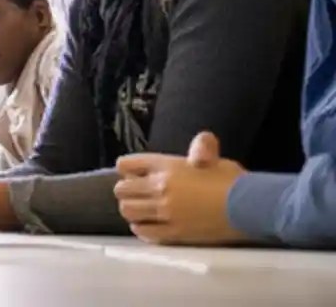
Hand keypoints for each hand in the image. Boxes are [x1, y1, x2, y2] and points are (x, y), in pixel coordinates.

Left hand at [114, 132, 248, 245]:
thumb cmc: (233, 180)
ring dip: (130, 209)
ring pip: (129, 211)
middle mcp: (160, 188)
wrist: (250, 207)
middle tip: (135, 192)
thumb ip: (202, 147)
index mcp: (167, 166)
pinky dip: (141, 229)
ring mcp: (166, 212)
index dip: (127, 168)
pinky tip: (145, 226)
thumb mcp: (215, 158)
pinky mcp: (174, 233)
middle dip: (125, 189)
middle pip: (122, 190)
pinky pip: (146, 233)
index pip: (128, 165)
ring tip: (139, 209)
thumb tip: (203, 139)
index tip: (132, 172)